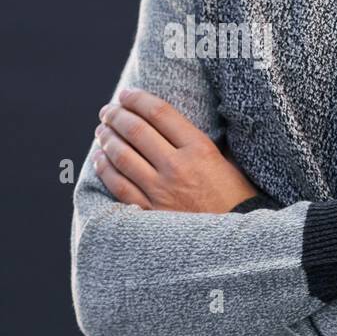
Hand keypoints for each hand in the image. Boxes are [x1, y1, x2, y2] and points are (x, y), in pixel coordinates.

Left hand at [92, 87, 256, 212]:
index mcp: (200, 149)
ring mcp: (161, 191)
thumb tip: (173, 123)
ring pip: (122, 156)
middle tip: (108, 110)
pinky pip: (118, 185)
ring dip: (107, 138)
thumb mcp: (226, 161)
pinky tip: (99, 159)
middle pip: (136, 130)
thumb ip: (200, 142)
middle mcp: (178, 167)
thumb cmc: (235, 198)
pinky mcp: (150, 212)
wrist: (237, 240)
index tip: (126, 94)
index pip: (160, 113)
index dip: (138, 99)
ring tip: (102, 131)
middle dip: (117, 115)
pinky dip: (105, 168)